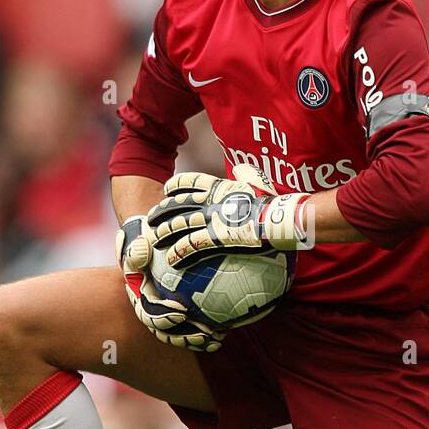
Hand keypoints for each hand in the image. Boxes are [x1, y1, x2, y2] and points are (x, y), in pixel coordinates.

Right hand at [115, 215, 223, 351]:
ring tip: (216, 339)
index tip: (181, 313)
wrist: (159, 245)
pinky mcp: (184, 317)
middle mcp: (152, 311)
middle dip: (183, 336)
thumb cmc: (148, 242)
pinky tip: (222, 336)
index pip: (148, 313)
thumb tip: (141, 249)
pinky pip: (193, 330)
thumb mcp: (138, 242)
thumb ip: (136, 248)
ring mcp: (168, 315)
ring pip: (180, 335)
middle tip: (202, 335)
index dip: (162, 317)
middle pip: (165, 331)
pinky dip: (206, 336)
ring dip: (197, 340)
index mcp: (140, 297)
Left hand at [146, 165, 308, 269]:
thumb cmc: (272, 202)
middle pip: (177, 205)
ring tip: (154, 239)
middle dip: (162, 211)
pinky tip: (171, 260)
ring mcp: (210, 220)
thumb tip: (241, 169)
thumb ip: (246, 174)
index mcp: (218, 188)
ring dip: (164, 232)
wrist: (277, 218)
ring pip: (178, 225)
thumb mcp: (257, 181)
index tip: (167, 190)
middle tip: (151, 217)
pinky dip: (179, 252)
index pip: (190, 182)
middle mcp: (210, 203)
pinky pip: (191, 245)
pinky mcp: (214, 238)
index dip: (176, 185)